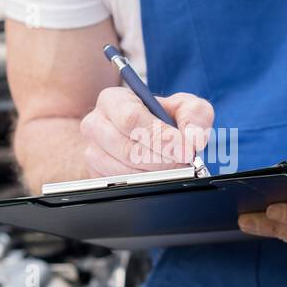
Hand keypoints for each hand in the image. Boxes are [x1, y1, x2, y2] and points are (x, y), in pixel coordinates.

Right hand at [81, 88, 213, 176]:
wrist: (140, 133)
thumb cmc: (159, 117)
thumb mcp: (182, 106)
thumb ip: (194, 115)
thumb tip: (193, 137)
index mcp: (112, 100)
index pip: (131, 119)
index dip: (161, 137)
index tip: (186, 149)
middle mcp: (96, 125)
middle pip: (128, 149)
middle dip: (163, 160)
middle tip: (184, 163)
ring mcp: (92, 152)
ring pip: (124, 172)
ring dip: (156, 174)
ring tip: (175, 169)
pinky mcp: (95, 175)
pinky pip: (121, 186)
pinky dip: (146, 185)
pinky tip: (159, 176)